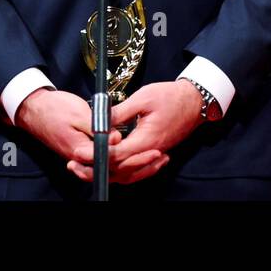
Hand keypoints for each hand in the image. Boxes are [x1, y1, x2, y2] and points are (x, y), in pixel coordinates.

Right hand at [14, 88, 121, 164]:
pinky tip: (95, 129)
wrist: (33, 106)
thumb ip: (99, 128)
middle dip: (111, 145)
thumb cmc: (53, 108)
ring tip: (103, 126)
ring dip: (103, 142)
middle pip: (102, 158)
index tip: (117, 132)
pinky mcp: (71, 148)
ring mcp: (72, 153)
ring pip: (95, 153)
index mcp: (79, 150)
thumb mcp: (80, 113)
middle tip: (112, 128)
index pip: (106, 157)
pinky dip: (94, 140)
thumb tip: (116, 138)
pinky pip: (88, 149)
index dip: (116, 145)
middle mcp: (75, 156)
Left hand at [66, 81, 206, 184]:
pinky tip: (111, 168)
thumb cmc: (170, 96)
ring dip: (107, 173)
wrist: (195, 101)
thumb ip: (119, 112)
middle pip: (120, 170)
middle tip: (75, 164)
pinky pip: (136, 170)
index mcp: (146, 140)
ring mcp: (154, 154)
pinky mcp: (155, 153)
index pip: (116, 155)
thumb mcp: (143, 97)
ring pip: (128, 174)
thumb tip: (98, 121)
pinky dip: (122, 172)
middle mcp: (150, 152)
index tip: (78, 152)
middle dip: (96, 169)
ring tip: (86, 169)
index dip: (95, 155)